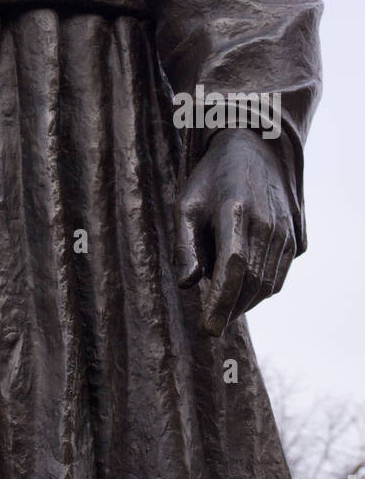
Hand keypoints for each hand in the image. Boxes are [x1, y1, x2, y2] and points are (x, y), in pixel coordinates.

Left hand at [176, 128, 296, 335]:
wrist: (254, 150)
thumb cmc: (212, 179)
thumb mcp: (186, 204)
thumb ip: (185, 245)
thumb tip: (188, 284)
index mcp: (236, 212)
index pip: (233, 267)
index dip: (220, 302)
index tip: (207, 328)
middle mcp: (267, 224)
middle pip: (251, 282)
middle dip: (230, 310)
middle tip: (210, 322)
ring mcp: (284, 232)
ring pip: (268, 285)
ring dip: (244, 303)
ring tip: (222, 305)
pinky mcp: (294, 239)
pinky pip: (278, 277)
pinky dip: (259, 291)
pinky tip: (241, 290)